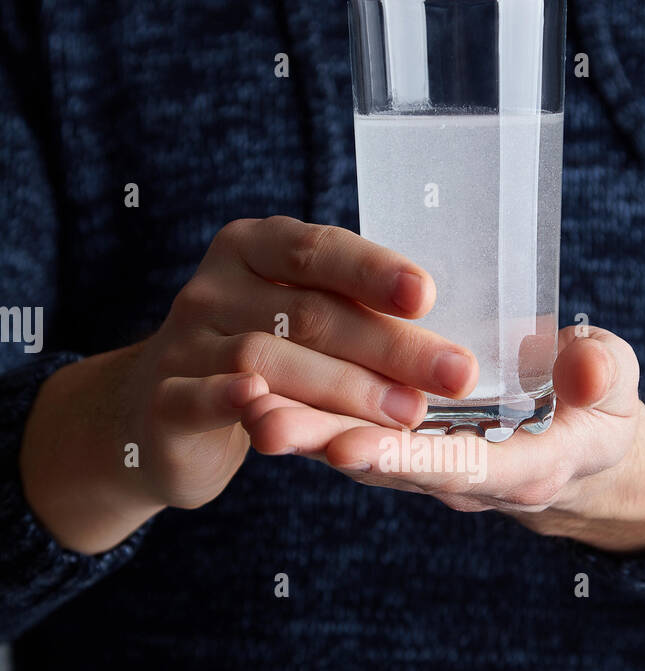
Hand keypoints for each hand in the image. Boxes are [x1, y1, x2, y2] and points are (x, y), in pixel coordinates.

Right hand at [19, 217, 477, 553]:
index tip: (427, 295)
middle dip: (389, 345)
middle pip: (308, 311)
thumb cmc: (261, 358)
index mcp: (254, 248)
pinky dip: (238, 402)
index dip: (373, 270)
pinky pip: (203, 398)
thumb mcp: (302, 321)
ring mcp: (184, 342)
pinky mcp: (164, 401)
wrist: (159, 414)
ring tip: (407, 415)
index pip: (318, 249)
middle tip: (454, 375)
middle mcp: (214, 285)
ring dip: (343, 388)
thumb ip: (358, 313)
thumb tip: (459, 337)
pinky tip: (277, 422)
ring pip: (267, 359)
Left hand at [242, 323, 644, 552]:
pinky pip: (354, 429)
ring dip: (302, 429)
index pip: (458, 468)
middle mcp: (465, 478)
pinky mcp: (405, 444)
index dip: (402, 459)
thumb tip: (583, 367)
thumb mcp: (619, 387)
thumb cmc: (601, 408)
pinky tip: (260, 384)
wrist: (579, 447)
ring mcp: (430, 466)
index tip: (349, 446)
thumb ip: (603, 373)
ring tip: (242, 403)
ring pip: (359, 448)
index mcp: (525, 467)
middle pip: (388, 466)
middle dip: (327, 446)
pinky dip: (310, 411)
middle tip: (265, 426)